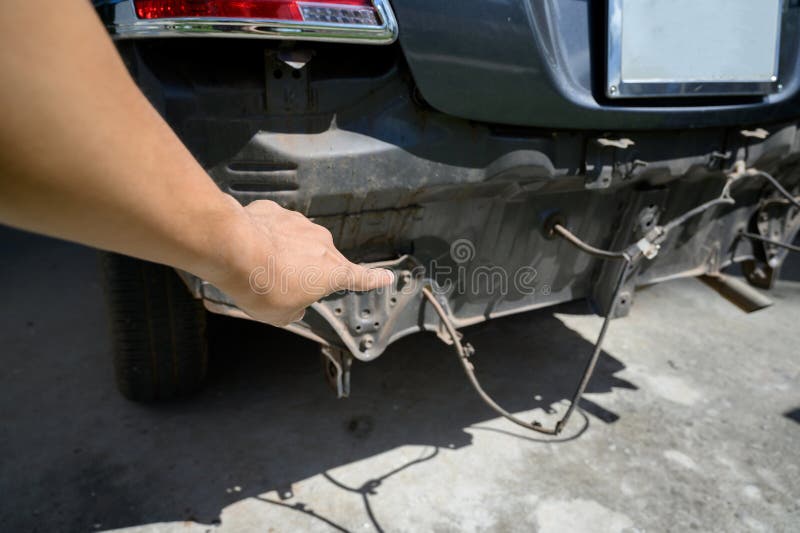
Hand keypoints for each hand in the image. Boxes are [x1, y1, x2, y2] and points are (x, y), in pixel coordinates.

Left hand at [210, 198, 393, 325]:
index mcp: (332, 271)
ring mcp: (300, 224)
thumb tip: (296, 306)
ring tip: (260, 266)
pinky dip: (266, 237)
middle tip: (280, 285)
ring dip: (284, 252)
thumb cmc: (263, 286)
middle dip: (304, 271)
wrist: (234, 249)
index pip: (359, 278)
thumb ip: (296, 311)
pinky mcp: (277, 212)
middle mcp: (322, 243)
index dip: (374, 279)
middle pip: (320, 260)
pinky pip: (275, 227)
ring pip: (296, 241)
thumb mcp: (281, 316)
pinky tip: (249, 247)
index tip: (387, 276)